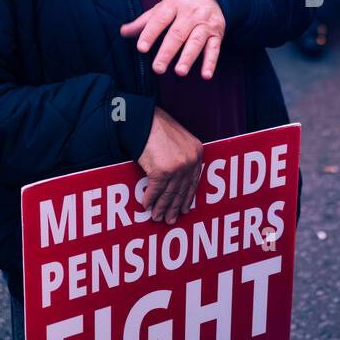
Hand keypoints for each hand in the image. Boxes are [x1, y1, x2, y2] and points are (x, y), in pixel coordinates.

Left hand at [121, 0, 225, 79]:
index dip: (150, 33)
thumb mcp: (162, 9)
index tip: (141, 48)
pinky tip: (205, 75)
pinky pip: (214, 49)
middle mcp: (190, 13)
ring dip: (188, 57)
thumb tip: (122, 32)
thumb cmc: (180, 7)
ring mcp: (205, 24)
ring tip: (179, 72)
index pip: (160, 19)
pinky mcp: (217, 34)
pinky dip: (210, 62)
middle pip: (178, 34)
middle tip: (157, 69)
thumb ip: (144, 22)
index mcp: (173, 4)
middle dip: (167, 52)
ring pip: (196, 41)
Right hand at [137, 108, 202, 222]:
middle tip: (170, 220)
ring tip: (157, 217)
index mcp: (197, 153)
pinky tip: (145, 205)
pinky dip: (149, 199)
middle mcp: (190, 161)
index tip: (184, 209)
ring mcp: (177, 166)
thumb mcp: (179, 140)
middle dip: (174, 207)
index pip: (193, 181)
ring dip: (161, 207)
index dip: (187, 198)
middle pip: (182, 190)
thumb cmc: (157, 127)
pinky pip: (155, 190)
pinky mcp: (161, 170)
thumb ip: (182, 157)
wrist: (143, 119)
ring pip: (169, 193)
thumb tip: (176, 179)